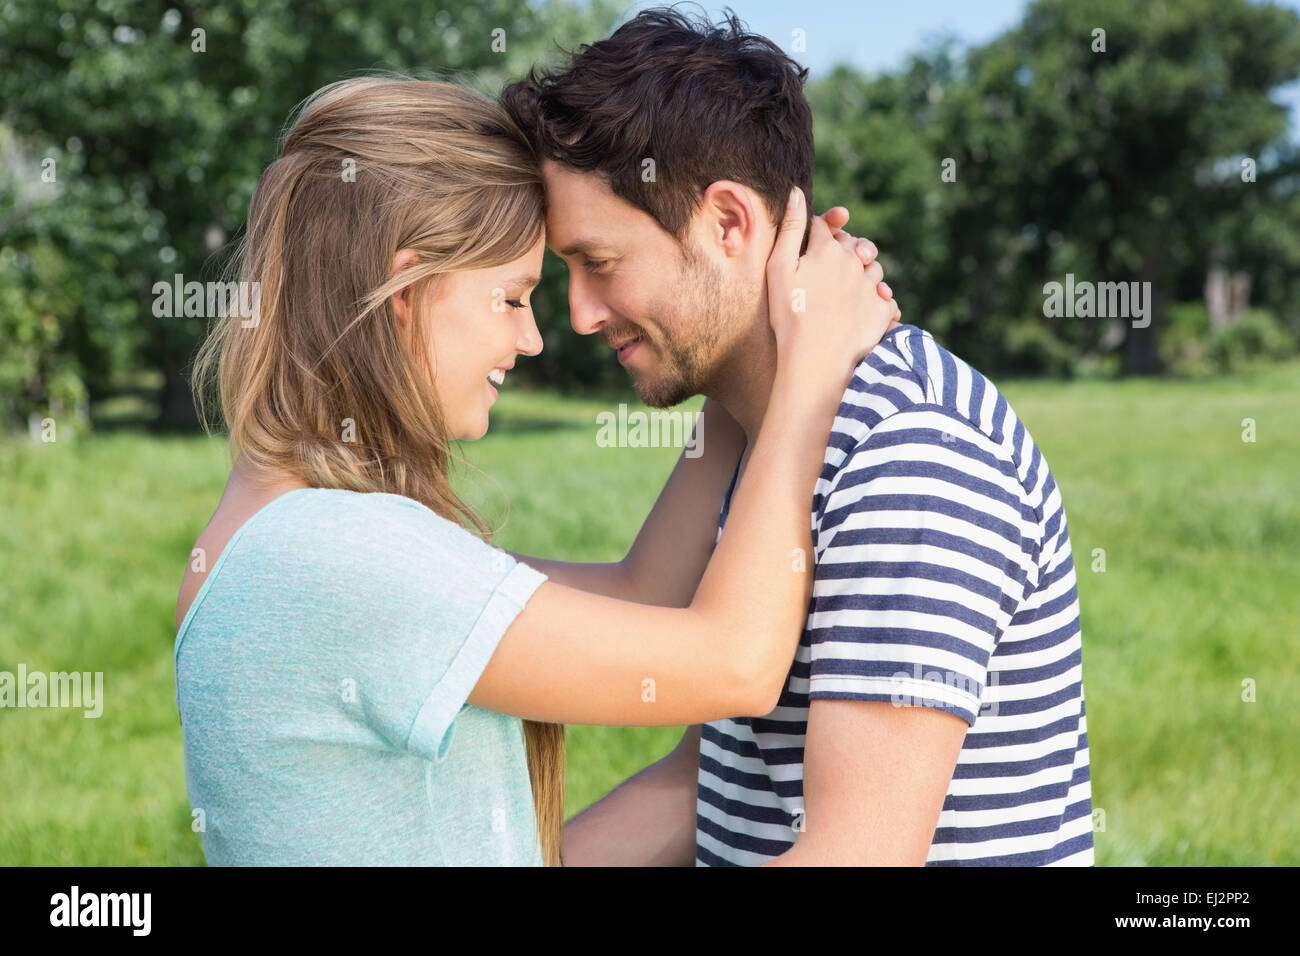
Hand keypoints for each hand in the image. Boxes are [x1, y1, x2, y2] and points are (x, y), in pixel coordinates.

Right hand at [766, 187, 896, 399]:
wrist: (814, 360)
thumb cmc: (789, 314)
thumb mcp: (779, 268)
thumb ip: (790, 228)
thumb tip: (797, 191)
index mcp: (828, 249)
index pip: (824, 227)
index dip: (816, 230)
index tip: (811, 240)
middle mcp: (854, 262)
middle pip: (851, 245)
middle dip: (842, 249)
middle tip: (828, 268)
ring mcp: (871, 286)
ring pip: (871, 269)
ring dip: (862, 274)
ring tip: (845, 292)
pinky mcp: (882, 310)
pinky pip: (883, 298)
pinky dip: (875, 301)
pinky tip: (861, 311)